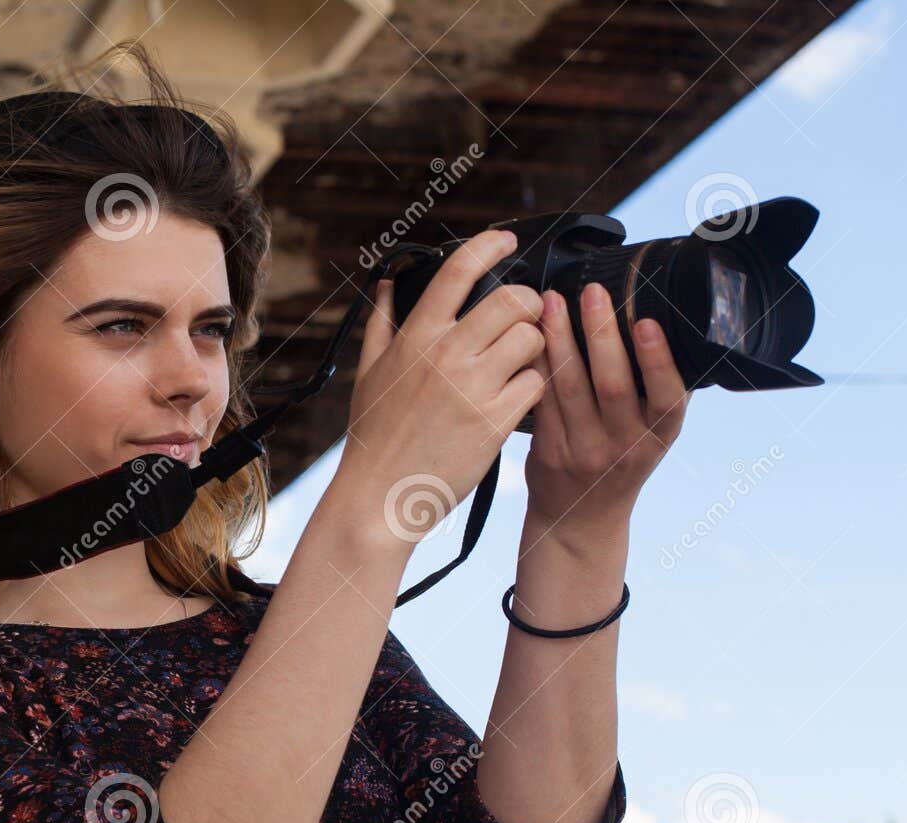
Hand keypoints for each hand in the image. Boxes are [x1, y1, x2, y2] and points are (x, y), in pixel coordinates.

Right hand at [334, 229, 547, 541]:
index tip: (508, 241)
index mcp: (417, 336)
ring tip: (522, 362)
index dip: (491, 245)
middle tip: (527, 317)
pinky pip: (537, 384)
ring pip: (532, 339)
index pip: (459, 269)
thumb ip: (382, 322)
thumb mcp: (369, 373)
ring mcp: (473, 388)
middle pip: (514, 299)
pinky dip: (535, 387)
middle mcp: (447, 354)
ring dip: (536, 346)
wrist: (380, 496)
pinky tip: (520, 396)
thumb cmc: (373, 437)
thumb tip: (390, 282)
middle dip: (529, 303)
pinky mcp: (494, 422)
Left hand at [525, 281, 688, 542]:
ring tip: (553, 301)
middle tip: (593, 292)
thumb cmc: (617, 465)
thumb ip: (651, 394)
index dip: (658, 361)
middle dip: (602, 334)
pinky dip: (537, 365)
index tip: (647, 322)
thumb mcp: (649, 436)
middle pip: (612, 385)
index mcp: (657, 437)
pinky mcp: (549, 453)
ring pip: (569, 388)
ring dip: (560, 340)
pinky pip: (542, 401)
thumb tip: (650, 322)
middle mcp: (624, 447)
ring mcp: (584, 451)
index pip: (667, 398)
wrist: (579, 522)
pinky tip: (530, 336)